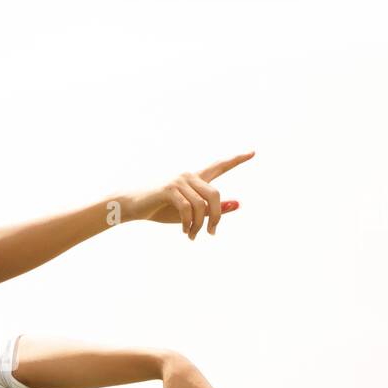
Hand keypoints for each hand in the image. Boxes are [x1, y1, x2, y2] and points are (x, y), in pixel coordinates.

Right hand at [125, 151, 253, 238]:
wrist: (134, 207)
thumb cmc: (161, 210)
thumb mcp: (190, 213)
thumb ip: (213, 209)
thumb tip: (238, 203)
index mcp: (195, 179)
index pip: (219, 166)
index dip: (236, 160)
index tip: (253, 152)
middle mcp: (189, 176)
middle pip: (215, 194)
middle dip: (217, 216)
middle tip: (211, 233)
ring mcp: (179, 181)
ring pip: (202, 204)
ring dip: (200, 225)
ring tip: (193, 236)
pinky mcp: (169, 189)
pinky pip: (188, 208)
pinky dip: (189, 224)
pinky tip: (185, 232)